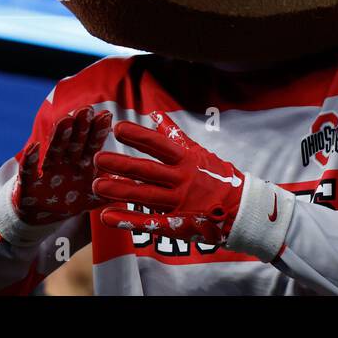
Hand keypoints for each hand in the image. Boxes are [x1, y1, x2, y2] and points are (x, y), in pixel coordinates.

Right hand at [11, 106, 112, 224]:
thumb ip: (110, 190)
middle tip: (86, 109)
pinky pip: (29, 170)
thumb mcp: (92, 199)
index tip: (106, 115)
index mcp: (82, 164)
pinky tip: (35, 146)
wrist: (41, 216)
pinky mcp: (29, 183)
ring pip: (54, 150)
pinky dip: (31, 159)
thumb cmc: (68, 201)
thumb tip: (136, 182)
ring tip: (66, 119)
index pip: (91, 145)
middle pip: (74, 142)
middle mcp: (65, 163)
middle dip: (80, 127)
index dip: (98, 131)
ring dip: (59, 135)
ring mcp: (47, 171)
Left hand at [93, 110, 248, 243]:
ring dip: (119, 191)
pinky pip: (149, 222)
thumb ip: (174, 134)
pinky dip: (127, 220)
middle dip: (121, 164)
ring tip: (96, 186)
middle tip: (97, 159)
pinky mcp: (177, 224)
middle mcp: (182, 180)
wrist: (242, 210)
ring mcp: (179, 203)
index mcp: (187, 160)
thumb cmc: (217, 177)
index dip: (139, 136)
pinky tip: (107, 216)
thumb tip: (155, 113)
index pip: (160, 145)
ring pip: (144, 195)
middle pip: (147, 171)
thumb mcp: (199, 151)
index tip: (118, 128)